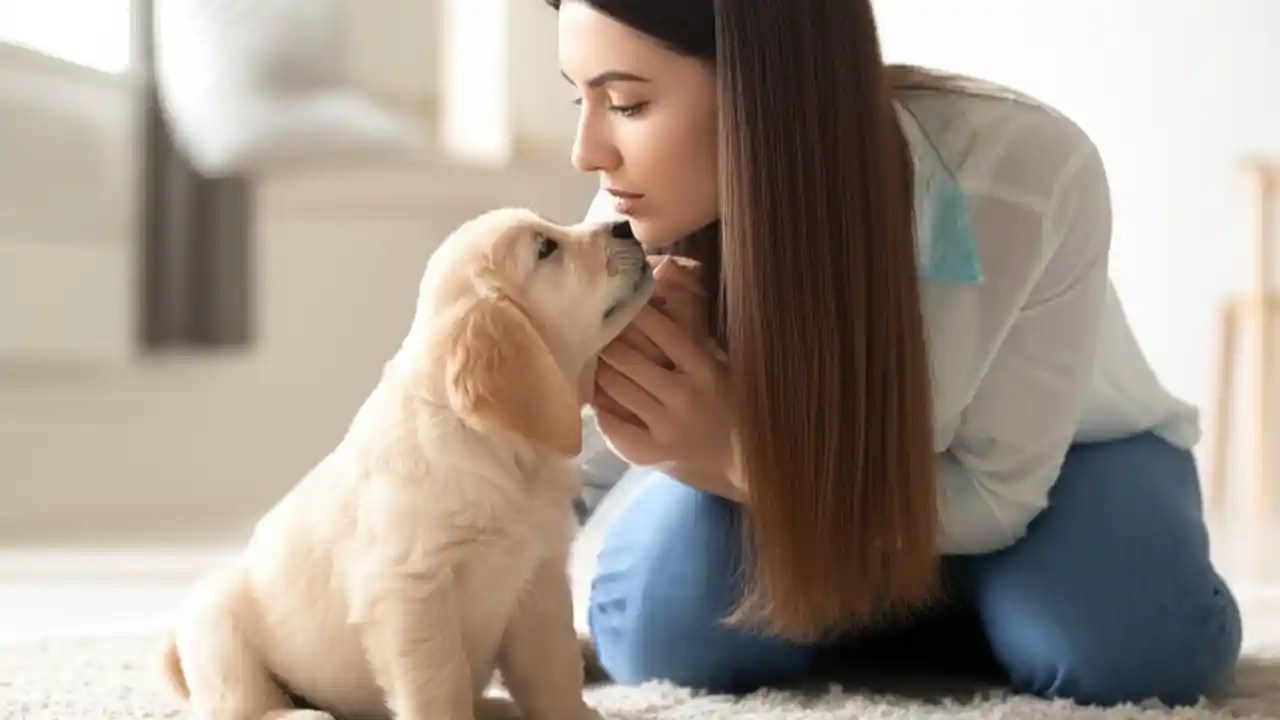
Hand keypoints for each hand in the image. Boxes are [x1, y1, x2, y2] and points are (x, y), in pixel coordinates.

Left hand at [592, 258, 743, 500]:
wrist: (740, 462)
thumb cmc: (727, 403)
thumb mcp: (721, 364)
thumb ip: (693, 328)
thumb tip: (667, 268)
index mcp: (706, 370)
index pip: (663, 332)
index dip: (635, 314)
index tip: (617, 302)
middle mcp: (685, 397)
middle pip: (630, 360)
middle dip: (606, 342)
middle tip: (589, 328)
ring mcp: (666, 427)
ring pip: (616, 390)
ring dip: (597, 370)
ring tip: (587, 356)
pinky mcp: (650, 452)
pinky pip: (612, 424)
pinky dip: (599, 406)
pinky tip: (594, 394)